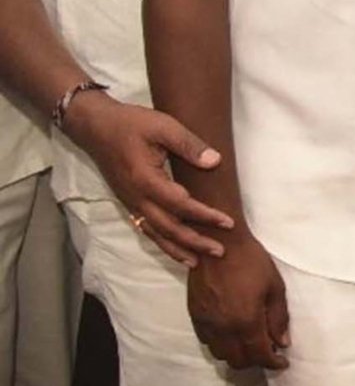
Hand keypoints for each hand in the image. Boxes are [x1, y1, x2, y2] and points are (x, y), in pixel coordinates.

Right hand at [62, 93, 232, 265]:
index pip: (181, 205)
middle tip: (220, 251)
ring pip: (155, 233)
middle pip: (168, 227)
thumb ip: (189, 144)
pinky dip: (161, 242)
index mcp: (146, 180)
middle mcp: (137, 197)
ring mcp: (130, 202)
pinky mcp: (128, 202)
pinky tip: (174, 249)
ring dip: (177, 248)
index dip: (205, 216)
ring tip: (198, 261)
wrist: (95, 127)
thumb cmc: (131, 123)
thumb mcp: (163, 126)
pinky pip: (145, 228)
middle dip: (195, 241)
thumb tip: (214, 161)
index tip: (228, 222)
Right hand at [186, 235, 287, 369]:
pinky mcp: (194, 315)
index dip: (274, 363)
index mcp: (245, 321)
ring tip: (251, 343)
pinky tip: (232, 333)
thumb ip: (278, 318)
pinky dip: (221, 345)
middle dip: (256, 362)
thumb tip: (283, 343)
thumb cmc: (252, 262)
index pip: (260, 355)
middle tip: (269, 352)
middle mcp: (223, 327)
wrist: (218, 243)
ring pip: (220, 354)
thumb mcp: (275, 287)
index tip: (283, 363)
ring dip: (238, 355)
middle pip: (238, 361)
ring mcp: (206, 322)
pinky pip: (207, 341)